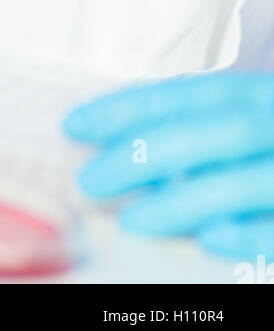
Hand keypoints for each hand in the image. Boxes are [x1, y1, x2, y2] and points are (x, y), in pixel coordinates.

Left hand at [62, 72, 273, 260]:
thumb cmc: (272, 138)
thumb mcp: (250, 118)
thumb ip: (203, 126)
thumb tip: (128, 147)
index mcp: (264, 92)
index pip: (194, 91)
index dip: (133, 105)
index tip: (76, 124)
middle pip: (218, 128)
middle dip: (150, 151)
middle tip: (93, 179)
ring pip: (249, 176)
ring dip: (187, 197)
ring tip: (135, 219)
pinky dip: (251, 231)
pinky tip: (209, 240)